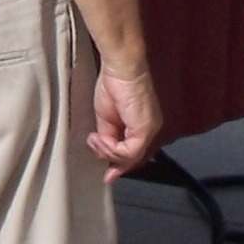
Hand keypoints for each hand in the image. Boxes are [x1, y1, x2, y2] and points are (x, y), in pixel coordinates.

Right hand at [89, 66, 160, 182]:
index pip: (132, 152)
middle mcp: (150, 129)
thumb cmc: (113, 83)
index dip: (118, 164)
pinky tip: (101, 138)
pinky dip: (112, 148)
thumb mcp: (106, 117)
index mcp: (142, 125)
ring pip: (129, 157)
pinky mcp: (145, 128)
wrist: (121, 68)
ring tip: (95, 139)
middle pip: (131, 158)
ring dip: (107, 151)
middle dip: (111, 160)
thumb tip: (104, 149)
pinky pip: (129, 151)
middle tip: (94, 149)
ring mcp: (149, 129)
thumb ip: (107, 135)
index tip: (107, 175)